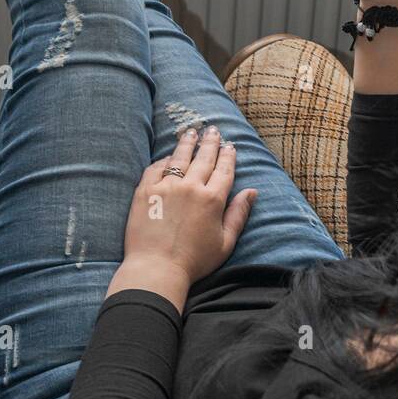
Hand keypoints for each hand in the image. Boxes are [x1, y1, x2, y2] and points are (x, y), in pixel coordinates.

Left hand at [109, 127, 256, 305]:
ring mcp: (166, 187)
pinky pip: (156, 168)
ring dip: (188, 142)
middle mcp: (191, 187)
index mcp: (212, 199)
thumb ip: (238, 214)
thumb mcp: (225, 242)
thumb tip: (252, 191)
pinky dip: (164, 160)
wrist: (156, 269)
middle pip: (203, 158)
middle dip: (210, 142)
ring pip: (179, 157)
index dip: (228, 156)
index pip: (224, 170)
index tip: (230, 146)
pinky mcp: (145, 191)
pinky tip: (168, 156)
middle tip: (213, 129)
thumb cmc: (194, 262)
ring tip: (191, 132)